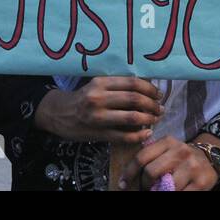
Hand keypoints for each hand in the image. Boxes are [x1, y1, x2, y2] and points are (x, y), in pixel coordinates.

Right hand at [34, 77, 163, 143]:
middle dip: (152, 104)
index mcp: (101, 82)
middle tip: (160, 108)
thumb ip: (118, 85)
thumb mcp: (97, 85)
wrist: (59, 114)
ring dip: (148, 119)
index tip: (158, 94)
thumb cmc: (83, 98)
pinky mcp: (97, 134)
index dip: (149, 88)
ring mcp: (98, 117)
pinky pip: (123, 136)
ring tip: (155, 119)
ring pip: (132, 118)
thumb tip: (147, 85)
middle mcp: (99, 98)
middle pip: (134, 99)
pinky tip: (147, 133)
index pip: (132, 83)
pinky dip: (139, 136)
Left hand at [118, 136, 219, 190]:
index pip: (142, 157)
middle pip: (151, 172)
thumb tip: (128, 174)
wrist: (210, 158)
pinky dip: (170, 196)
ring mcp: (191, 168)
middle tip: (145, 189)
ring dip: (157, 193)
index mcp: (168, 142)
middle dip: (144, 185)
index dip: (129, 173)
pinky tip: (169, 193)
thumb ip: (151, 156)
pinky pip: (179, 195)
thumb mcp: (167, 149)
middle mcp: (180, 152)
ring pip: (165, 187)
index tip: (123, 184)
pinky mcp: (200, 183)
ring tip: (158, 192)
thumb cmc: (181, 157)